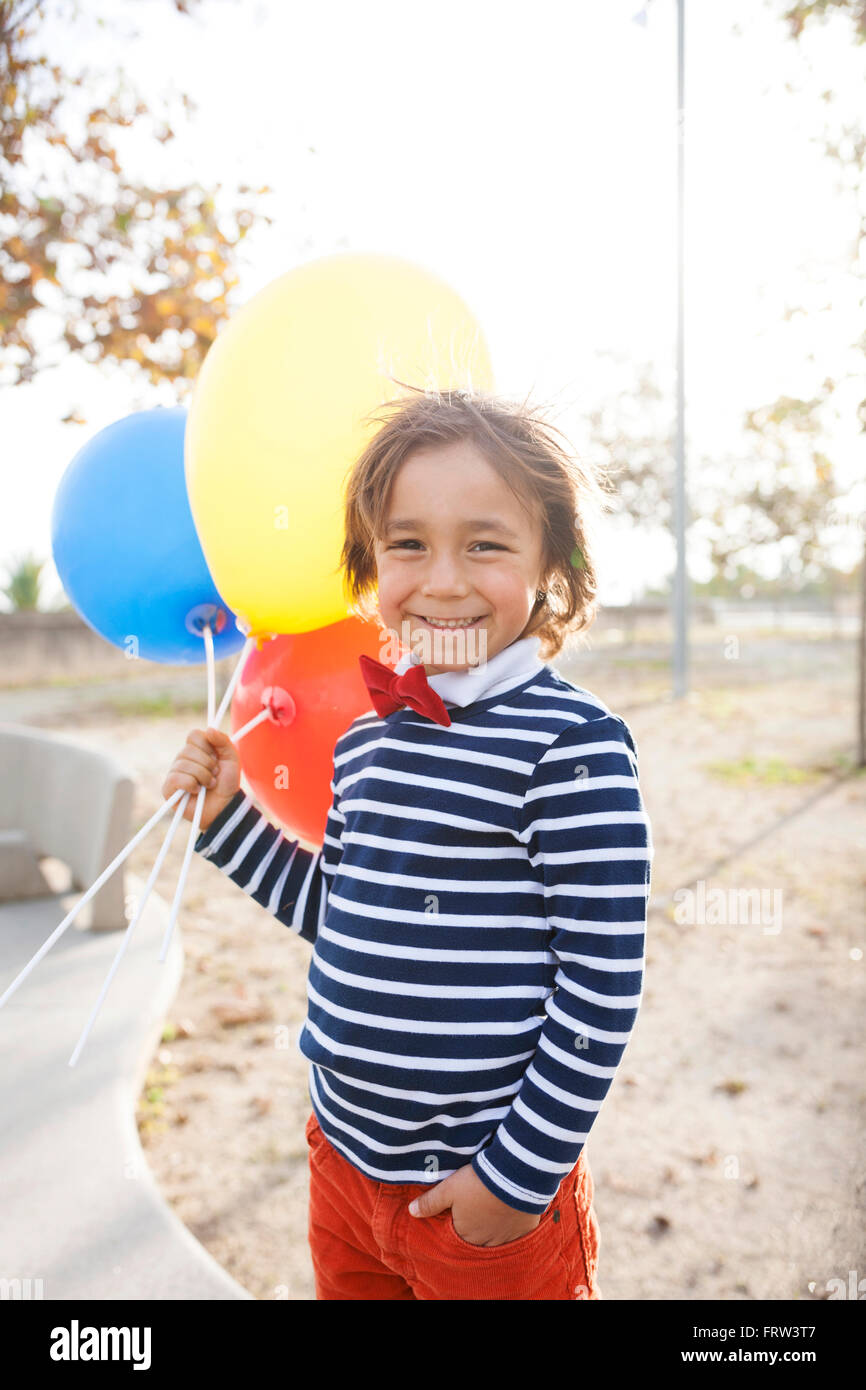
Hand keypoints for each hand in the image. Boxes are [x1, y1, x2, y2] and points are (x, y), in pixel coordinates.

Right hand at [161, 727, 240, 830]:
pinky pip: (176, 778)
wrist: (225, 806)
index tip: (216, 757)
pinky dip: (191, 784)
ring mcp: (174, 772)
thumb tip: (209, 729)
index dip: (207, 746)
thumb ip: (223, 741)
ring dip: (203, 776)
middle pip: (188, 750)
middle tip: (215, 774)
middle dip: (207, 764)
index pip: (193, 735)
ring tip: (209, 785)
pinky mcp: (168, 788)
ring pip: (184, 764)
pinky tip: (197, 791)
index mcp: (196, 749)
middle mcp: (183, 759)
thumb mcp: (232, 758)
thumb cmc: (227, 783)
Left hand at [408, 1162, 541, 1246]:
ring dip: (493, 1228)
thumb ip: (430, 1202)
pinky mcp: (524, 1229)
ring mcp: (507, 1237)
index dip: (456, 1223)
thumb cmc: (478, 1183)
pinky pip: (516, 1233)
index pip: (457, 1236)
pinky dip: (512, 1226)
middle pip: (477, 1239)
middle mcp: (486, 1241)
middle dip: (474, 1228)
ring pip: (496, 1238)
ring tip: (491, 1211)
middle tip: (476, 1210)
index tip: (458, 1210)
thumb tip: (411, 1212)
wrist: (515, 1175)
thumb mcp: (449, 1188)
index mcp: (466, 1234)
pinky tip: (510, 1214)